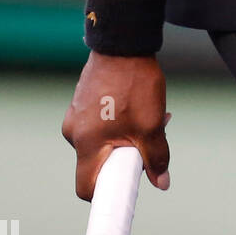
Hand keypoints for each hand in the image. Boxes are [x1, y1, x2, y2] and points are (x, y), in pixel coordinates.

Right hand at [61, 52, 171, 201]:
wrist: (123, 42)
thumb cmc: (134, 83)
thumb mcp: (150, 124)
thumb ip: (156, 156)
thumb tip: (162, 181)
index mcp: (85, 143)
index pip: (86, 187)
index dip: (107, 192)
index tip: (127, 185)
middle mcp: (74, 132)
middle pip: (98, 162)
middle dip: (124, 157)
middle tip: (147, 141)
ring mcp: (77, 115)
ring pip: (101, 140)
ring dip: (125, 136)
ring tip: (148, 117)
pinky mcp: (83, 102)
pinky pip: (99, 123)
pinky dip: (118, 122)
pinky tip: (137, 105)